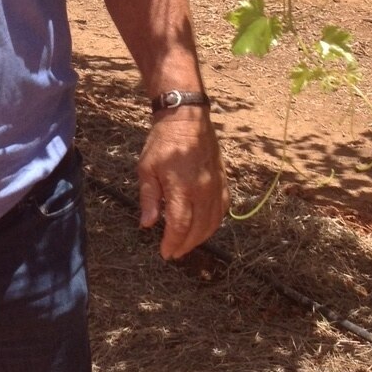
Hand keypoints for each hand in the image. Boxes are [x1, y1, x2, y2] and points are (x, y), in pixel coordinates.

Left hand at [137, 107, 229, 259]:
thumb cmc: (163, 142)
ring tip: (187, 243)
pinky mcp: (224, 180)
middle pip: (198, 229)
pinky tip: (204, 226)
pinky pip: (223, 209)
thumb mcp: (147, 168)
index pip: (180, 226)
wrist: (186, 118)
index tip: (165, 253)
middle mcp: (203, 190)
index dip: (173, 243)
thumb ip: (149, 198)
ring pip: (214, 222)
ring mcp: (216, 186)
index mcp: (183, 187)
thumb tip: (148, 224)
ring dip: (201, 237)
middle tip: (174, 252)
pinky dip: (214, 223)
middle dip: (186, 245)